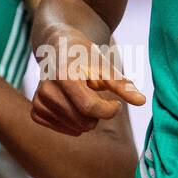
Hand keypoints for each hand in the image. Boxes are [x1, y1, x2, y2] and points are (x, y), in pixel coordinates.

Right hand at [30, 28, 145, 135]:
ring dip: (86, 118)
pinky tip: (73, 106)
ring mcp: (39, 100)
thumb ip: (122, 85)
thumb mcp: (105, 66)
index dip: (109, 110)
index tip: (117, 104)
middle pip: (84, 121)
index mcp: (64, 75)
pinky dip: (73, 123)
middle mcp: (47, 89)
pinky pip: (63, 130)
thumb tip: (142, 101)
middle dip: (98, 114)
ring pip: (75, 128)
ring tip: (82, 96)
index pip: (90, 107)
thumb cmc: (85, 56)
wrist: (58, 47)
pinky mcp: (36, 110)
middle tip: (95, 95)